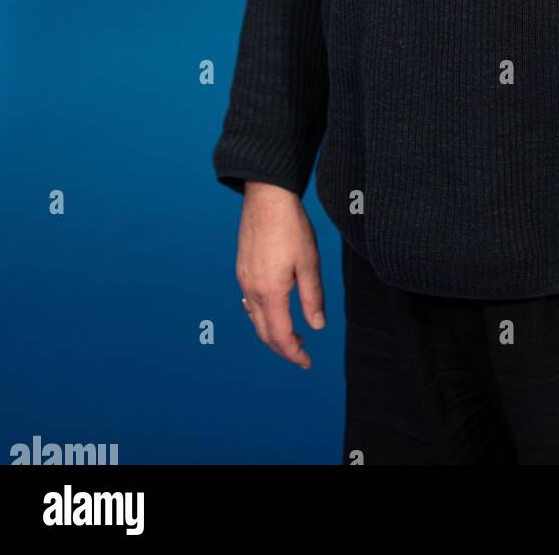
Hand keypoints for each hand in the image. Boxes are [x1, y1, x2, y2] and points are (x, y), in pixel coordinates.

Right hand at [234, 182, 325, 368]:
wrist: (267, 197)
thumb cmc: (291, 227)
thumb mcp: (309, 263)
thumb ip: (312, 298)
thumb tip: (316, 326)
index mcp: (270, 292)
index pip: (280, 335)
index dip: (294, 353)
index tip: (307, 362)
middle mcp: (251, 290)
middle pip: (264, 332)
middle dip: (282, 347)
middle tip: (302, 353)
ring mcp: (243, 279)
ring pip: (255, 318)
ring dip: (271, 332)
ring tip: (292, 334)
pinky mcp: (242, 269)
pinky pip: (249, 303)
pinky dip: (262, 315)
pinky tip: (275, 309)